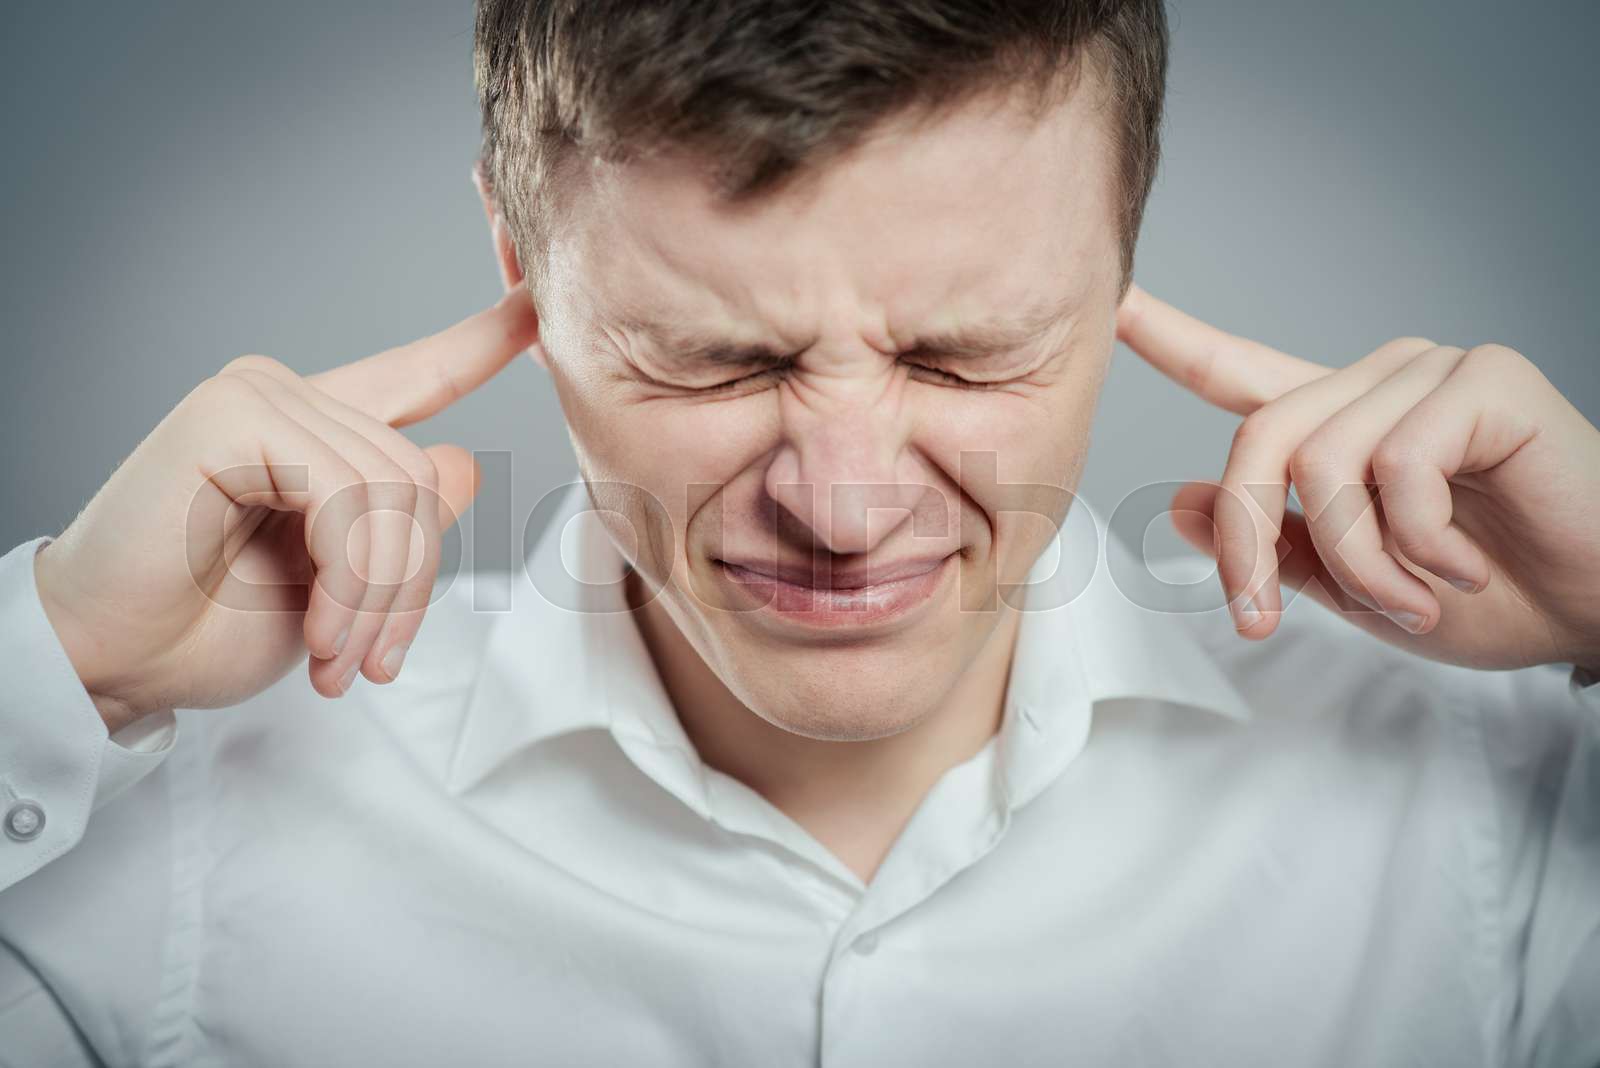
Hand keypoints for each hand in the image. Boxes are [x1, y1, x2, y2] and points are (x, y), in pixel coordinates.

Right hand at [34, 291, 538, 730]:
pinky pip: (347, 494)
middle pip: (424, 477)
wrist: (110, 663)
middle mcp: (292, 396)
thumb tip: (464, 458)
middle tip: (369, 663)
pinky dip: (348, 579)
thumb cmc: (210, 626)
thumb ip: (398, 521)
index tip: (532, 304)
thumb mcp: (339, 585)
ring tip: (338, 662)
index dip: (481, 341)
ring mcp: (260, 394)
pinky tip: (317, 634)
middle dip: (410, 587)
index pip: (418, 374)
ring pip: (396, 490)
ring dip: (379, 598)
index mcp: (321, 429)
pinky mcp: (232, 413)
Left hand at [1116, 285, 1599, 672]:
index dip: (1170, 337)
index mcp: (1338, 422)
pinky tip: (1464, 567)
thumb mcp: (1356, 587)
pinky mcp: (1485, 380)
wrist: (1599, 612)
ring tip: (1416, 600)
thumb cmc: (1492, 596)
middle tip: (1264, 622)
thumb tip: (1182, 501)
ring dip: (1359, 566)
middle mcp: (1377, 380)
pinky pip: (1396, 466)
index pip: (1237, 369)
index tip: (1110, 299)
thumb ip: (1275, 545)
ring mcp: (1431, 371)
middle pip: (1257, 441)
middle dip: (1248, 548)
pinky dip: (1417, 546)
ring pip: (1322, 463)